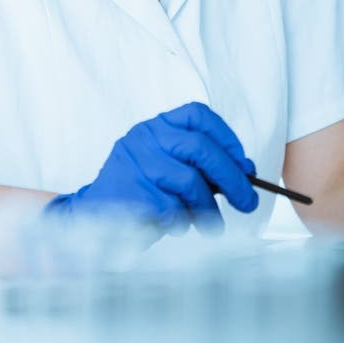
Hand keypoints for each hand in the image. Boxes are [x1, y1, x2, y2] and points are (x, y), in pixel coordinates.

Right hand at [43, 101, 257, 237]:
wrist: (95, 219)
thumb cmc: (142, 194)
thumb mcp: (173, 172)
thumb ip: (204, 167)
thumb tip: (246, 169)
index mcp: (155, 127)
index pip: (198, 115)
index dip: (226, 137)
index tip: (243, 163)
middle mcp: (143, 137)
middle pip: (200, 149)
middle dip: (232, 178)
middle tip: (248, 202)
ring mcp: (135, 163)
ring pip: (190, 182)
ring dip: (208, 209)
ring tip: (211, 227)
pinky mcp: (131, 193)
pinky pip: (173, 208)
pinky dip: (183, 222)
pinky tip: (176, 226)